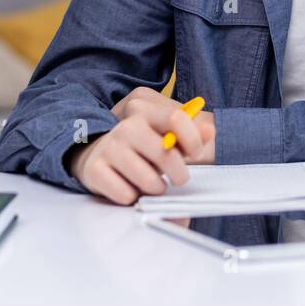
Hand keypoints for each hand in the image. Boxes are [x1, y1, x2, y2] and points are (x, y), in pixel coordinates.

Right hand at [68, 89, 215, 205]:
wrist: (100, 154)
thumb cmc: (143, 144)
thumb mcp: (167, 133)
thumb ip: (191, 132)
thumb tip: (210, 130)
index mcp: (144, 109)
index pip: (175, 118)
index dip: (193, 139)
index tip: (196, 152)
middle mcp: (124, 126)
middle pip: (165, 152)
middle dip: (179, 172)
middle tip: (179, 178)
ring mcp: (108, 147)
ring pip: (147, 180)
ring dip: (156, 188)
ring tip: (154, 184)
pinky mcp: (94, 169)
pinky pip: (126, 194)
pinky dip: (134, 197)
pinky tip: (130, 187)